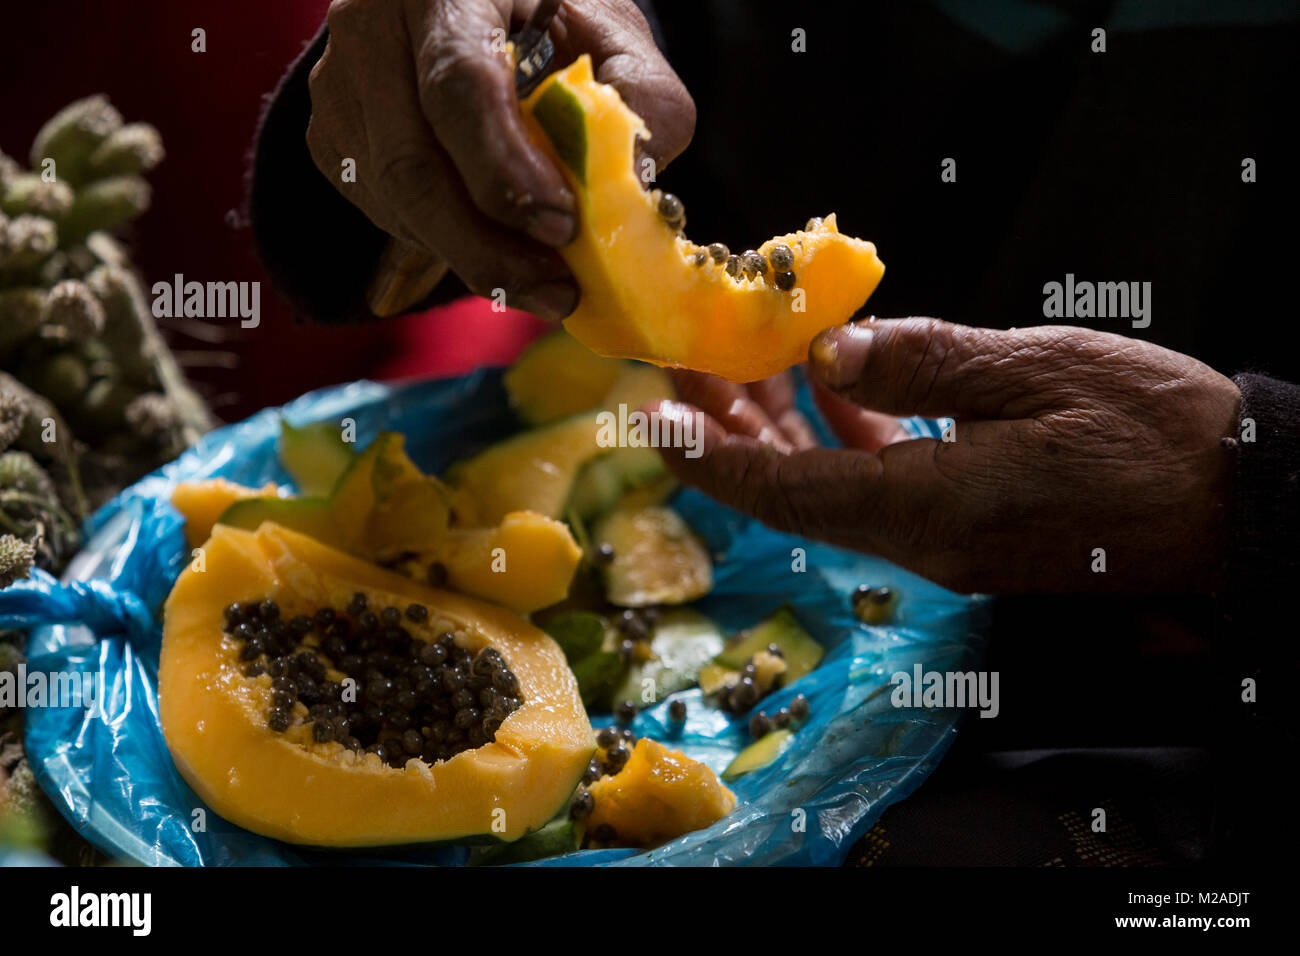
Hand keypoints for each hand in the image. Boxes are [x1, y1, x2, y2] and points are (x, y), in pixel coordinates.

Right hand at [307, 0, 693, 318]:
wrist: (476, 7)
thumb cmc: (553, 17)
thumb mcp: (612, 37)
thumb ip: (642, 100)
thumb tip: (639, 188)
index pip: (460, 85)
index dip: (506, 168)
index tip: (561, 226)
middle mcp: (373, 29)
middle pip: (413, 163)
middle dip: (488, 245)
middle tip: (556, 292)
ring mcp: (342, 87)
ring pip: (396, 200)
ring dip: (472, 257)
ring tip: (541, 286)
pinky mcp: (333, 136)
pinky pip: (386, 213)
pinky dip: (445, 245)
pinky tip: (494, 247)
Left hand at [656, 319, 1241, 593]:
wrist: (1238, 504)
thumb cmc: (1153, 433)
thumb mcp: (1037, 374)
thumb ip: (922, 364)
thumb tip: (822, 357)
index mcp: (926, 508)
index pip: (781, 489)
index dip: (706, 456)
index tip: (648, 419)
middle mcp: (920, 538)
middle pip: (791, 488)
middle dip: (727, 428)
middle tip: (682, 363)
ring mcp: (944, 538)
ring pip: (829, 484)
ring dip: (778, 427)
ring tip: (736, 364)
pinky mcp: (970, 524)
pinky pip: (881, 481)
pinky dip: (843, 434)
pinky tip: (828, 387)